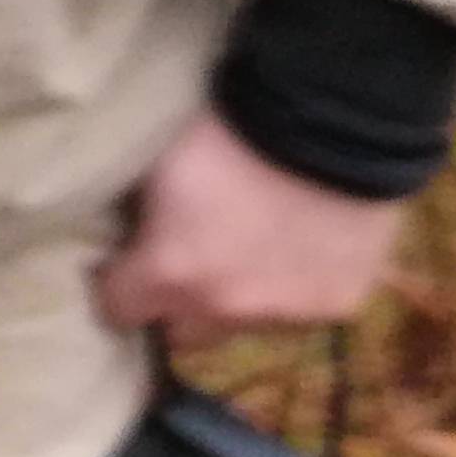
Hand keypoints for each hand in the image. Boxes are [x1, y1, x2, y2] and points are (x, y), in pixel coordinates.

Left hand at [95, 109, 407, 340]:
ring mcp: (286, 315)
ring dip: (242, 300)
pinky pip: (302, 312)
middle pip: (184, 333)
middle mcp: (225, 309)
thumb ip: (138, 211)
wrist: (331, 123)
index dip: (120, 284)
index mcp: (171, 272)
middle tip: (193, 261)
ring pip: (246, 326)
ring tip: (256, 247)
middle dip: (180, 304)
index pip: (119, 309)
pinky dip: (295, 288)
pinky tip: (303, 245)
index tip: (129, 263)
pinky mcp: (336, 306)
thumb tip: (126, 229)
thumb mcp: (158, 162)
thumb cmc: (229, 129)